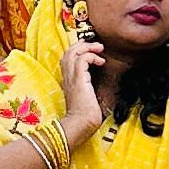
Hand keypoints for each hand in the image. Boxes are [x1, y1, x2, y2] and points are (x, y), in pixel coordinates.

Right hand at [59, 32, 105, 148]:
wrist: (82, 124)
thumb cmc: (86, 115)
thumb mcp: (87, 96)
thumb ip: (89, 86)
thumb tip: (99, 81)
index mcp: (68, 80)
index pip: (68, 58)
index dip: (79, 50)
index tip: (93, 51)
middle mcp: (67, 76)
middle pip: (68, 51)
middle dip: (83, 44)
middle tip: (97, 46)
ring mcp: (71, 77)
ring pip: (73, 51)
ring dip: (88, 47)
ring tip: (99, 50)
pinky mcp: (78, 80)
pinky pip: (82, 59)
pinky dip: (92, 56)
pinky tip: (100, 62)